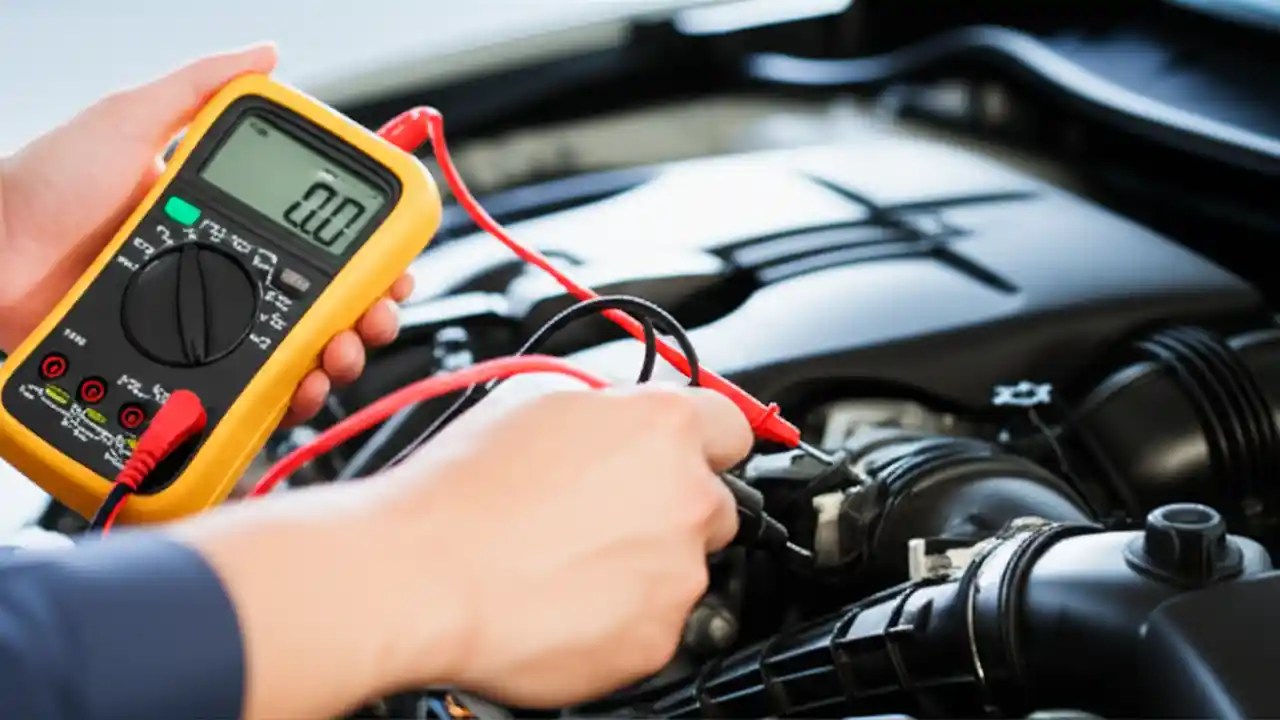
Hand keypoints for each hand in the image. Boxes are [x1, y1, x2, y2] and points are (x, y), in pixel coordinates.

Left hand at [0, 45, 411, 424]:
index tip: (390, 268)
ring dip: (341, 361)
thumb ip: (196, 89)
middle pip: (327, 307)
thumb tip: (267, 53)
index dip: (368, 258)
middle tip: (374, 316)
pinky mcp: (185, 382)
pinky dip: (291, 402)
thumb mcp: (124, 124)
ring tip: (337, 355)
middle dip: (369, 315)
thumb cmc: (36, 195)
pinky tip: (301, 389)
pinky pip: (254, 401)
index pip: (321, 242)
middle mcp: (225, 282)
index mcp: (225, 223)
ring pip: (303, 358)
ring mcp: (207, 336)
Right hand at [175, 385, 750, 717]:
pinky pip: (655, 622)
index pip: (733, 426)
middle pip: (712, 501)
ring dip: (643, 564)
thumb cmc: (463, 489)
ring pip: (682, 566)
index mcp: (664, 426)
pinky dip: (621, 617)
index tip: (688, 456)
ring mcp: (677, 574)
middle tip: (601, 515)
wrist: (421, 577)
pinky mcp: (658, 639)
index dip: (703, 441)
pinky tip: (564, 599)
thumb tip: (623, 414)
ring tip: (565, 561)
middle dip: (669, 506)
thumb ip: (607, 406)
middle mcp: (687, 497)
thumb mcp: (537, 399)